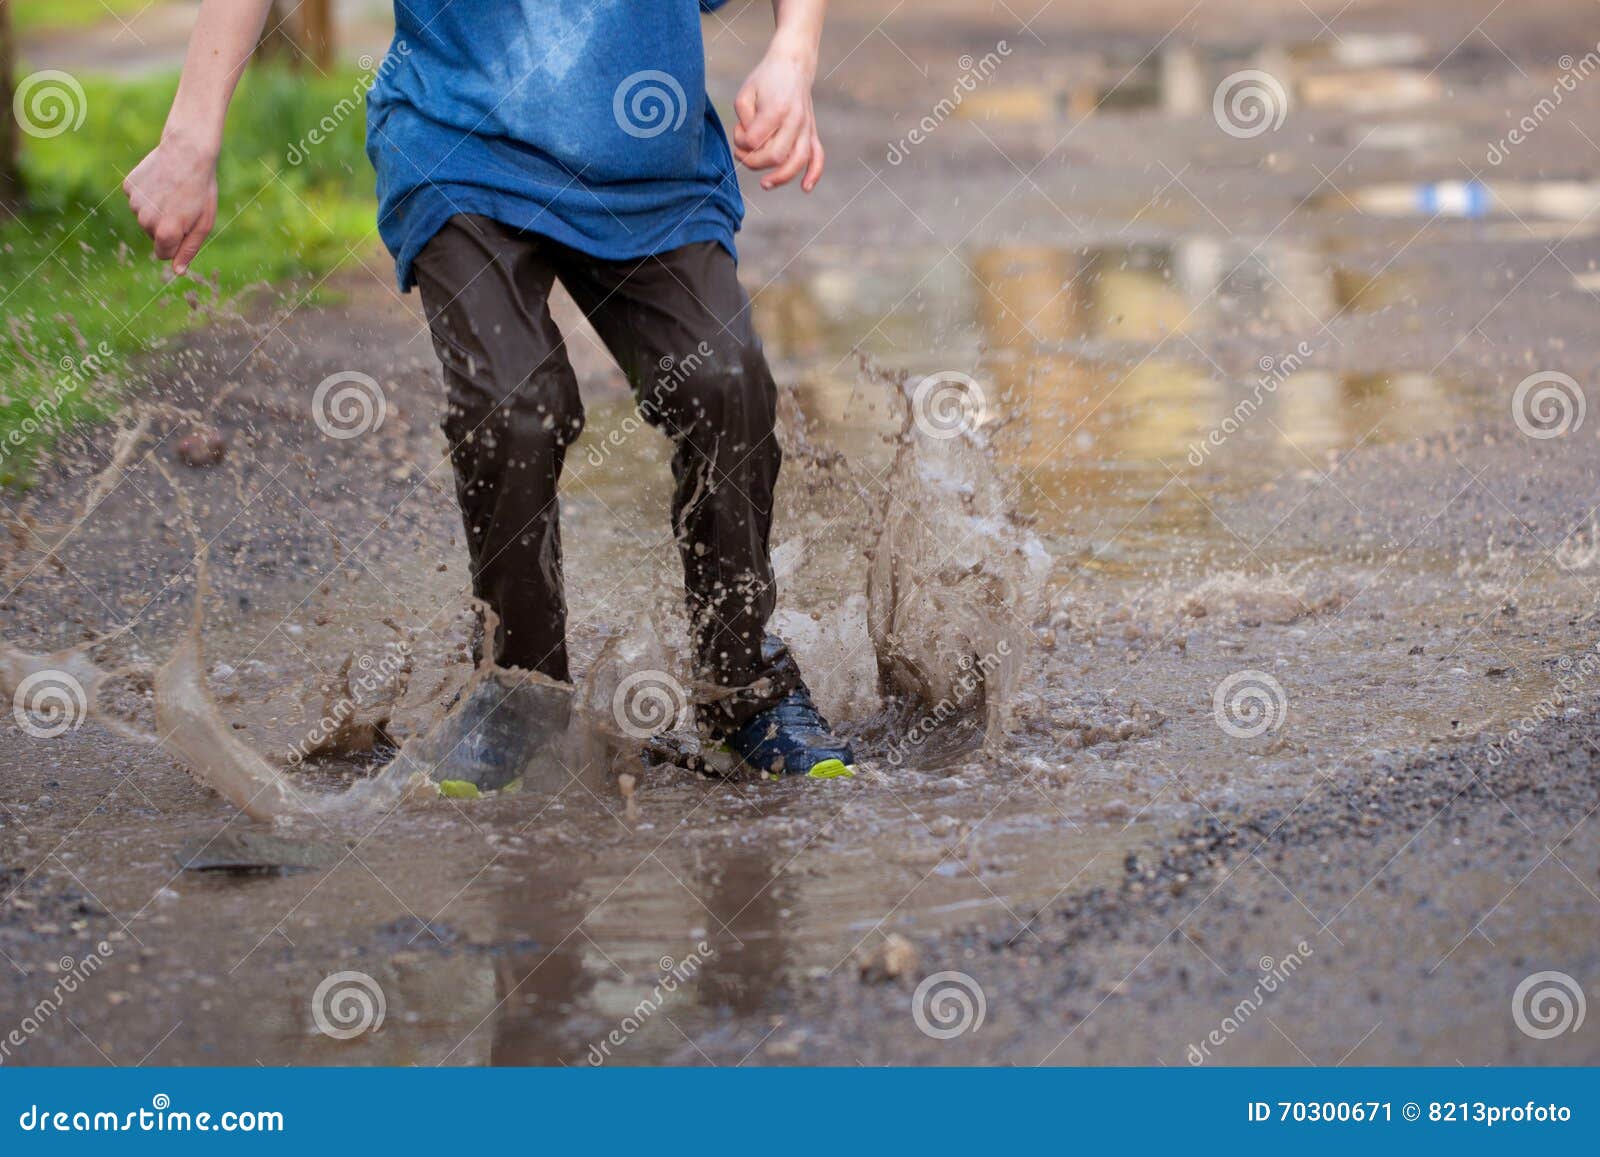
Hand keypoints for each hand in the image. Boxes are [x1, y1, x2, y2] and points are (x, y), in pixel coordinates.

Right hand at [123, 134, 218, 276]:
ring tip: (173, 192)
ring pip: (145, 218)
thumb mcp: (203, 224)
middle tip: (182, 205)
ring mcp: (134, 203)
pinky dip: (148, 195)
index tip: (186, 228)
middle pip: (154, 235)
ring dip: (157, 210)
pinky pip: (138, 200)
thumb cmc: (201, 191)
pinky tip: (161, 182)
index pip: (163, 254)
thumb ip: (188, 250)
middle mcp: (145, 221)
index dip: (177, 244)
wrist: (187, 152)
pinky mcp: (128, 187)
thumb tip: (177, 272)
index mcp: (165, 233)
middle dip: (168, 226)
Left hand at [733, 47, 823, 191]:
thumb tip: (750, 144)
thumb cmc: (766, 79)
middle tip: (742, 154)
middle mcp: (795, 120)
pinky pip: (818, 156)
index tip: (738, 133)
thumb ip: (743, 118)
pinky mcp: (812, 132)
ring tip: (765, 184)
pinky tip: (805, 188)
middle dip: (754, 162)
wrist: (793, 63)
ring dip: (780, 178)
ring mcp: (806, 127)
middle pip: (775, 156)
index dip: (741, 143)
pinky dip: (814, 174)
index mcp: (776, 109)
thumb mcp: (745, 92)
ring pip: (797, 162)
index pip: (755, 140)